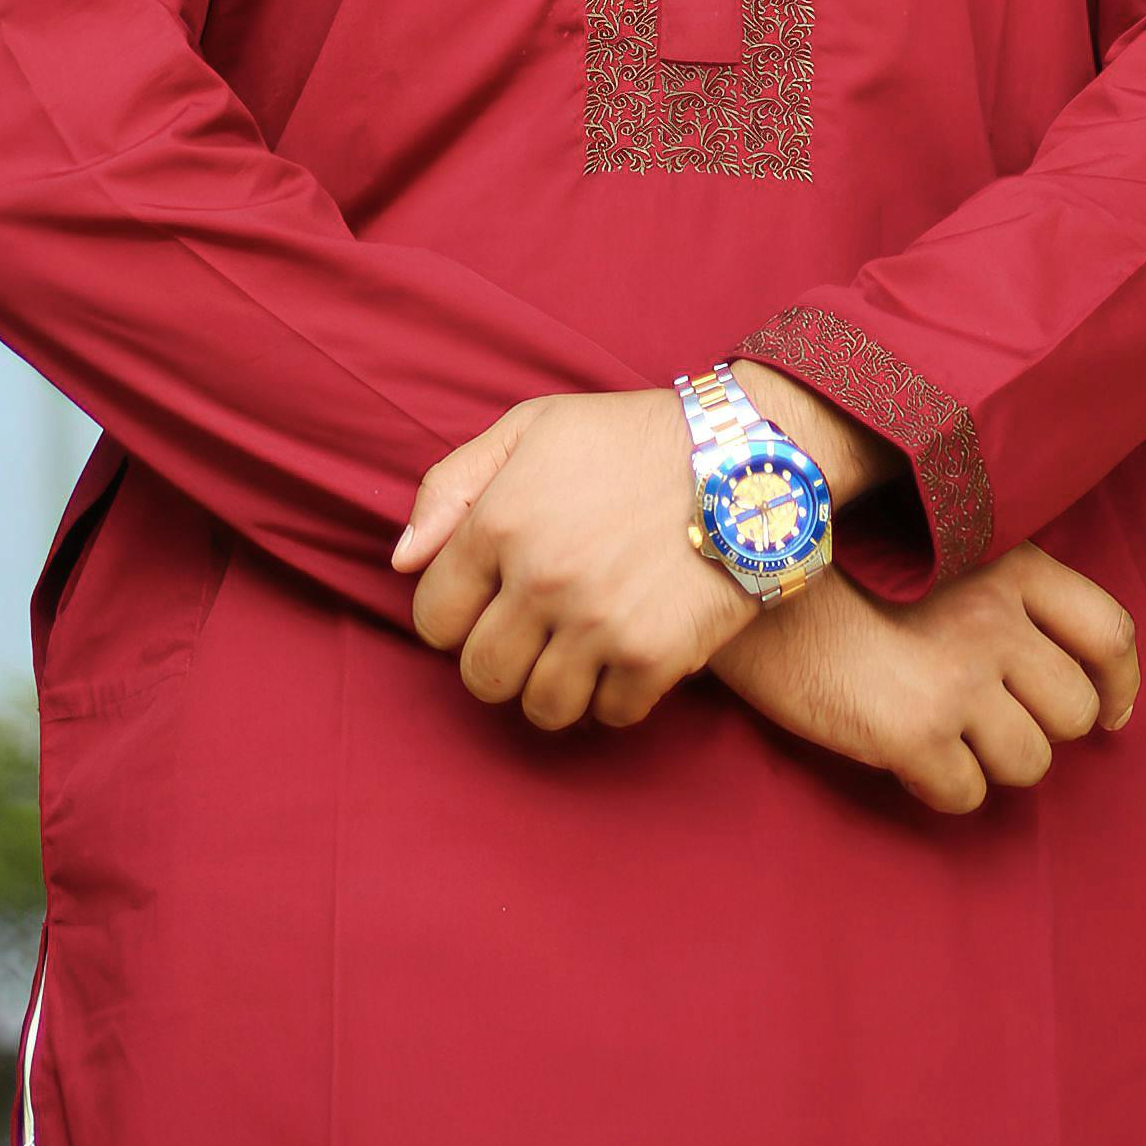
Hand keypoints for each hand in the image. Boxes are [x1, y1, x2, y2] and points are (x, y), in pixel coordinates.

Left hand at [397, 389, 755, 728]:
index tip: (488, 603)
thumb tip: (401, 561)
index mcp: (500, 521)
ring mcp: (598, 624)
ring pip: (541, 709)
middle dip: (499, 661)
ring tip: (579, 648)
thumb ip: (451, 487)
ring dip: (555, 686)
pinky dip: (616, 695)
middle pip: (481, 677)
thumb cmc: (627, 438)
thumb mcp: (531, 429)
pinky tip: (628, 652)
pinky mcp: (654, 657)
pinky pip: (610, 716)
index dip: (457, 616)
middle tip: (533, 633)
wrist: (744, 454)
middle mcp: (541, 578)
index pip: (433, 620)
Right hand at [717, 541, 1139, 812]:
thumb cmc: (831, 552)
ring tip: (942, 734)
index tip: (1111, 712)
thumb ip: (992, 582)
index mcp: (1008, 563)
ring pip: (1028, 763)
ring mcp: (957, 676)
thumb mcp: (930, 540)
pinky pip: (965, 795)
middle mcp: (995, 617)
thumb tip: (1047, 653)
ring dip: (991, 761)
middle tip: (991, 720)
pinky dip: (942, 788)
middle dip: (1040, 728)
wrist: (741, 564)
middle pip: (1074, 711)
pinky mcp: (912, 730)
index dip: (1119, 683)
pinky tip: (907, 758)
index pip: (1108, 632)